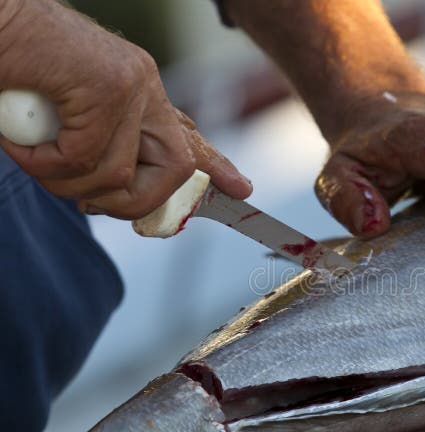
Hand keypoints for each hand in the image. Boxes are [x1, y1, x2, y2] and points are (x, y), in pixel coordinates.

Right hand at [0, 0, 250, 218]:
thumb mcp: (65, 116)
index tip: (240, 189)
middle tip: (89, 204)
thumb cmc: (15, 71)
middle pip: (174, 168)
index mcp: (137, 90)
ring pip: (117, 173)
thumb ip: (98, 145)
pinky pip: (83, 156)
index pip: (187, 137)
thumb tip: (113, 192)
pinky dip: (43, 163)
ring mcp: (129, 84)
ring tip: (33, 156)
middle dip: (132, 202)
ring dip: (66, 183)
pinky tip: (20, 140)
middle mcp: (142, 84)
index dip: (214, 166)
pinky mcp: (106, 86)